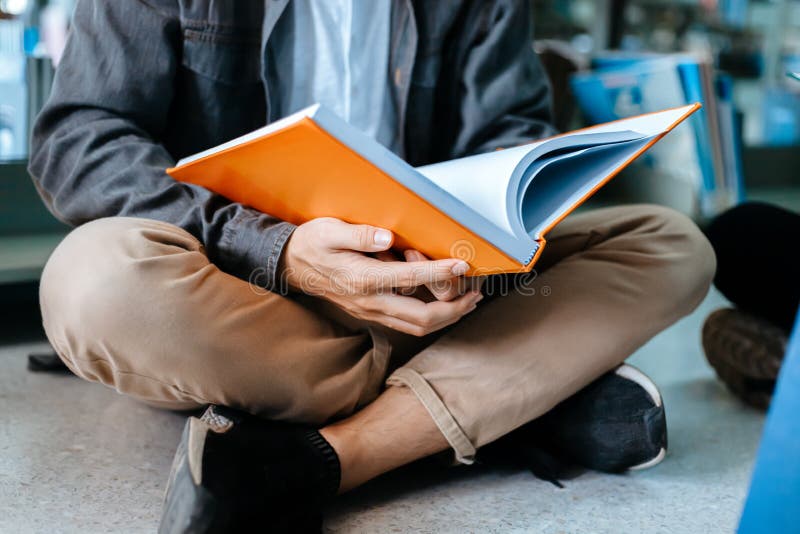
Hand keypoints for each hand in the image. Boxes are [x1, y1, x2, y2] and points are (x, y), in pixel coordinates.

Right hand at [281, 218, 482, 335]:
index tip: (461, 264)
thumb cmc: (312, 243)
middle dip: (454, 309)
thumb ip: (358, 234)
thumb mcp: (329, 230)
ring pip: (416, 326)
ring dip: (447, 317)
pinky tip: (444, 305)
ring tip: (469, 301)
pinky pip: (406, 324)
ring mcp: (370, 311)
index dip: (439, 273)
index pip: (410, 278)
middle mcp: (369, 301)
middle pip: (421, 317)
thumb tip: (386, 237)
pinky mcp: (371, 313)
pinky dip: (431, 319)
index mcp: (362, 279)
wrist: (290, 265)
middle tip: (476, 293)